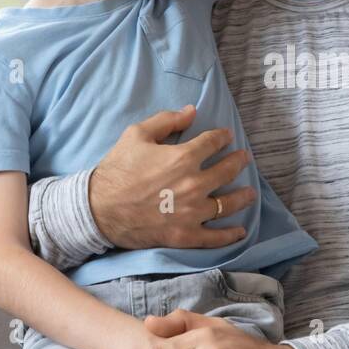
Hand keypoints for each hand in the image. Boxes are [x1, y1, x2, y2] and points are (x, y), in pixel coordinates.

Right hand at [86, 106, 254, 249]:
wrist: (98, 209)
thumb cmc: (117, 169)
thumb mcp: (136, 135)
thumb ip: (166, 120)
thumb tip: (191, 111)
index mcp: (183, 157)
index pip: (213, 143)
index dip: (222, 137)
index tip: (226, 137)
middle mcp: (194, 184)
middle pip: (227, 171)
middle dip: (238, 162)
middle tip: (244, 159)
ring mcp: (192, 212)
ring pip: (228, 204)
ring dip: (242, 196)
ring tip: (250, 193)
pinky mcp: (186, 235)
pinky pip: (215, 237)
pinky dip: (230, 235)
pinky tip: (240, 231)